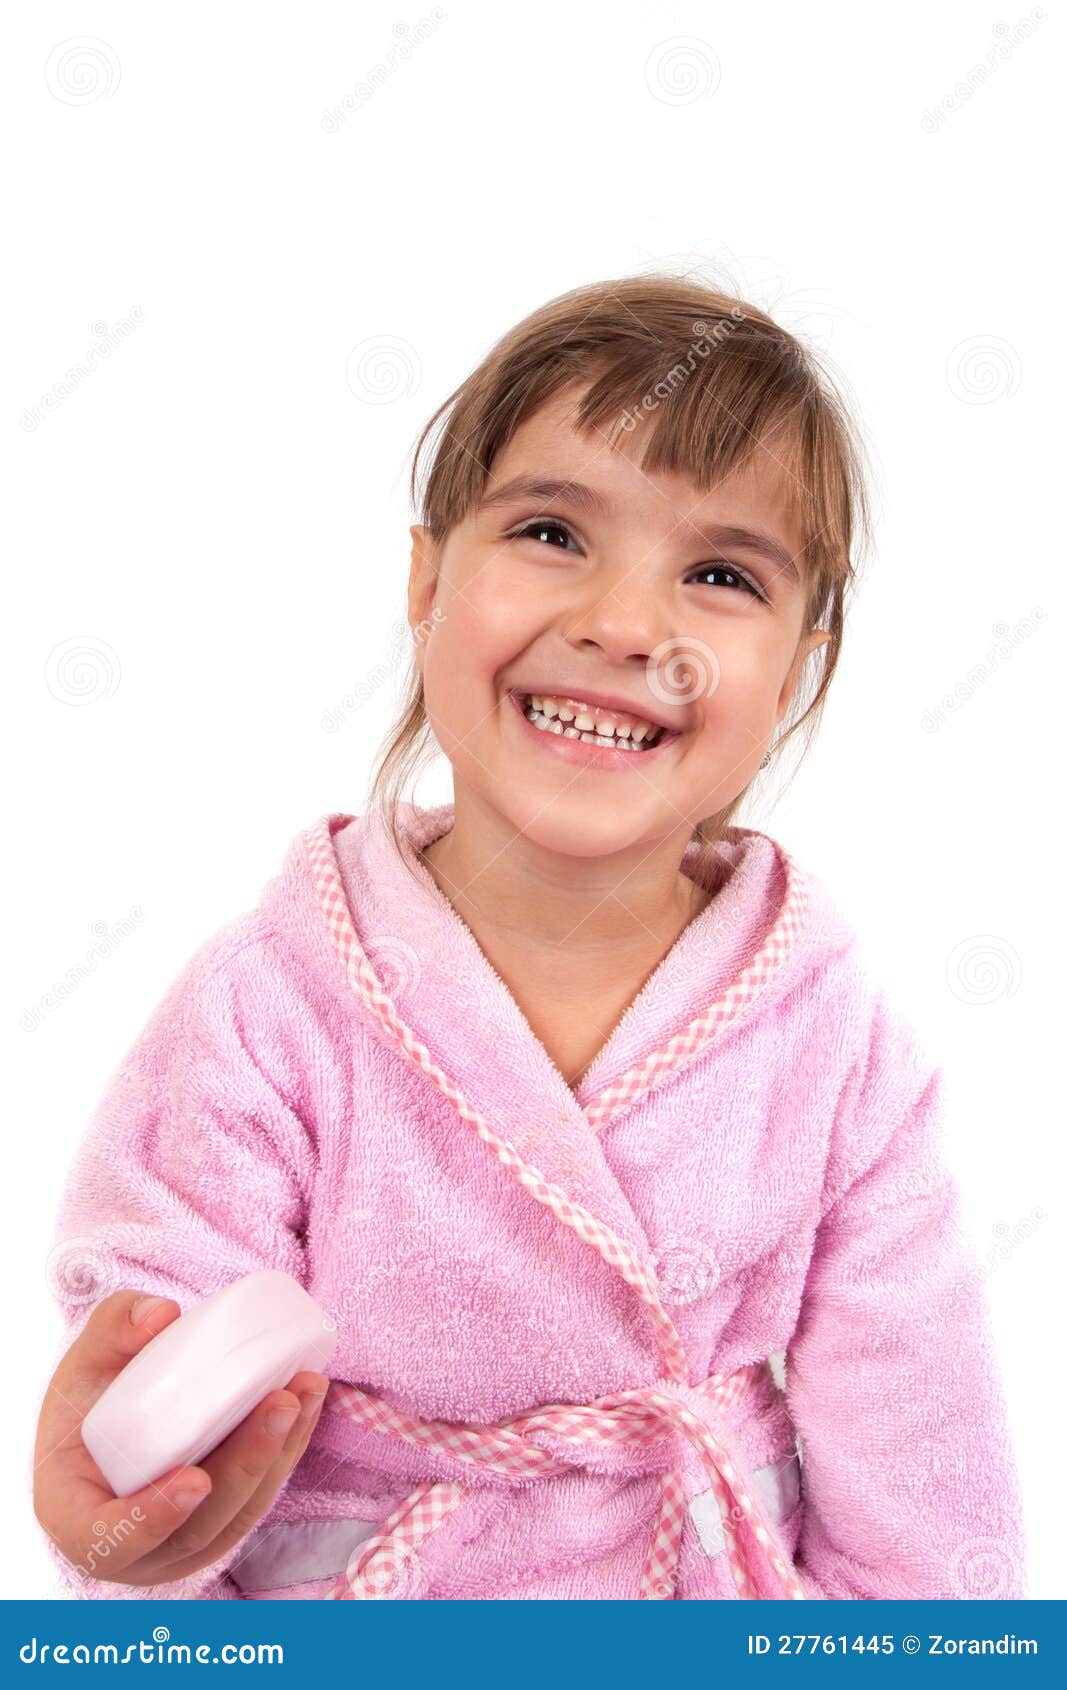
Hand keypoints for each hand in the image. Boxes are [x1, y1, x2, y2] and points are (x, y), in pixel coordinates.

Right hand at [34, 1287, 328, 1586]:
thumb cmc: (87, 1403)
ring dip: (279, 1453)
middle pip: (198, 1525)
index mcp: (78, 1519)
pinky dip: (287, 1449)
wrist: (107, 1429)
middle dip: (246, 1464)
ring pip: (239, 1513)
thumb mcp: (83, 1364)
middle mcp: (134, 1547)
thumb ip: (111, 1331)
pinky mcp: (223, 1523)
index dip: (152, 1518)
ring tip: (305, 1389)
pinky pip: (259, 1496)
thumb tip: (160, 1315)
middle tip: (279, 1404)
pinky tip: (308, 1401)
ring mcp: (182, 1545)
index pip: (111, 1539)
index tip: (194, 1479)